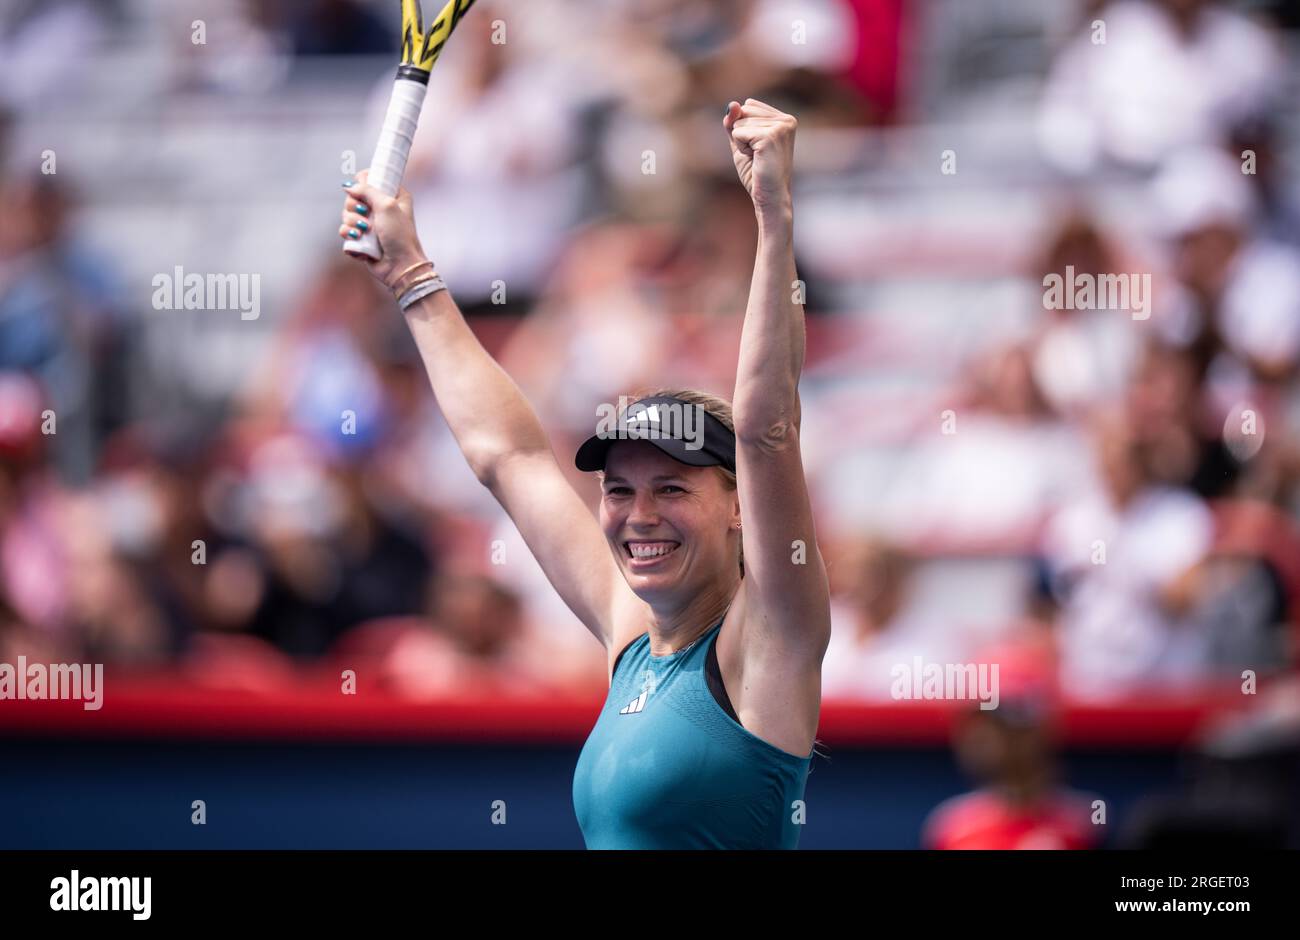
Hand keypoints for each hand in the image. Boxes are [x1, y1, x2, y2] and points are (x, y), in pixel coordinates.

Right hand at [338, 169, 429, 288]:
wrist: (400, 266)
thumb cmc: (399, 235)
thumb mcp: (387, 205)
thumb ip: (367, 190)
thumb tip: (348, 186)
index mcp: (392, 196)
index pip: (370, 179)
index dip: (362, 183)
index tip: (361, 190)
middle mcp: (380, 209)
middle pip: (353, 197)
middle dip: (354, 207)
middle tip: (364, 214)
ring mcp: (370, 224)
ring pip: (346, 214)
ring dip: (351, 222)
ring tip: (364, 231)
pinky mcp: (361, 239)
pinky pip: (345, 230)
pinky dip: (348, 234)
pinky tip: (358, 240)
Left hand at [723, 98, 796, 219]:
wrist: (770, 198)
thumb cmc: (758, 174)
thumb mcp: (741, 143)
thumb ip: (734, 122)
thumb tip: (733, 104)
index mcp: (784, 119)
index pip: (748, 106)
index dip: (744, 129)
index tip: (759, 149)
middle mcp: (786, 119)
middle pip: (743, 111)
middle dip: (742, 134)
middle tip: (757, 155)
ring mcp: (781, 127)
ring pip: (739, 122)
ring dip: (742, 143)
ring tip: (758, 158)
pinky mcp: (771, 136)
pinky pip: (738, 133)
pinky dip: (741, 148)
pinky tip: (756, 159)